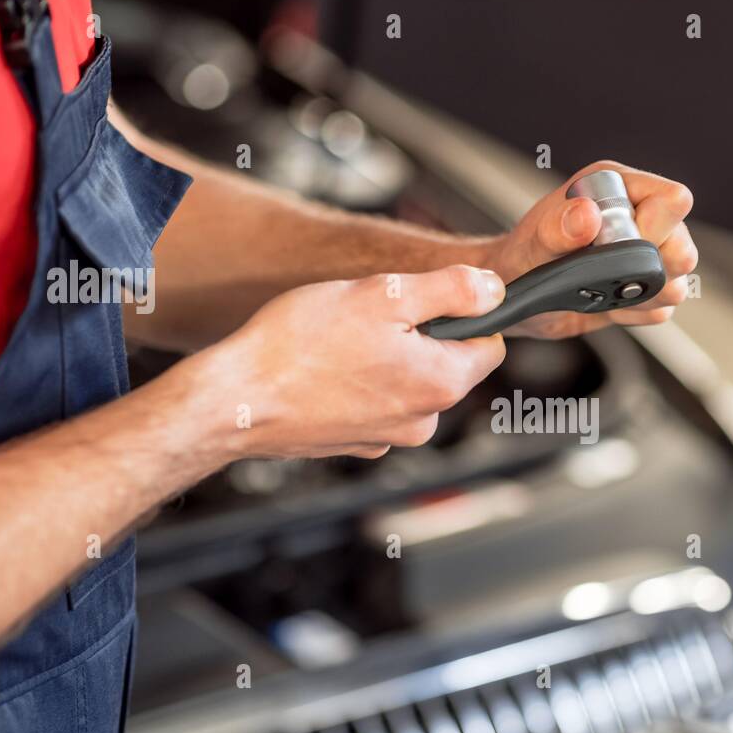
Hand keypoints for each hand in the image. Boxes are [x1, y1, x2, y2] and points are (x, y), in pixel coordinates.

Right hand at [206, 265, 506, 458]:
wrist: (237, 400)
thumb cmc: (301, 345)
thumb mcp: (386, 295)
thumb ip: (452, 290)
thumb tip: (495, 289)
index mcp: (441, 384)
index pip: (490, 344)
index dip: (464, 314)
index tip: (424, 300)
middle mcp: (423, 421)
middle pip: (447, 363)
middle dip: (419, 334)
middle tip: (369, 316)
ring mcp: (388, 437)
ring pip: (408, 382)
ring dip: (386, 357)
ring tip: (340, 342)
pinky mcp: (355, 443)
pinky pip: (375, 402)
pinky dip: (359, 382)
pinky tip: (324, 368)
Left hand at [474, 161, 697, 338]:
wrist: (515, 293)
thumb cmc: (520, 257)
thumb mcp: (531, 243)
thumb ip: (557, 228)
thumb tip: (587, 216)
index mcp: (618, 188)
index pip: (673, 200)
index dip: (654, 229)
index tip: (617, 248)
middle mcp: (640, 217)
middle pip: (683, 246)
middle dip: (649, 271)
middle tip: (607, 277)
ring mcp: (645, 254)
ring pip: (678, 281)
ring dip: (640, 297)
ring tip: (601, 293)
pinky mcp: (642, 288)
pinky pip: (661, 309)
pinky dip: (632, 315)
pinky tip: (604, 305)